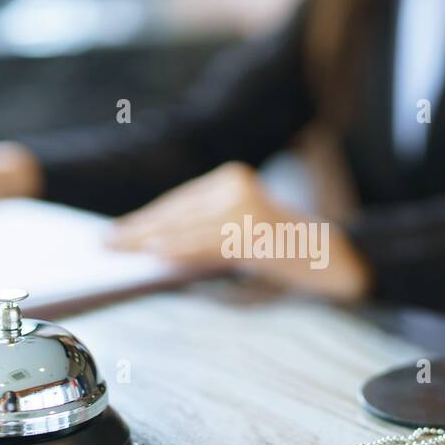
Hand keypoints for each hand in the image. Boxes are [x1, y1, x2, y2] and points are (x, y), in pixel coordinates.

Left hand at [107, 162, 371, 300]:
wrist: (339, 262)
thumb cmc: (287, 260)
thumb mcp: (238, 245)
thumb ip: (201, 243)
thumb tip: (154, 252)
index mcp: (232, 182)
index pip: (178, 204)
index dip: (143, 220)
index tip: (112, 235)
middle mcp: (237, 183)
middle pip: (176, 210)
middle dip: (138, 229)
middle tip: (105, 245)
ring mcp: (246, 201)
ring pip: (186, 224)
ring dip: (150, 238)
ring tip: (121, 250)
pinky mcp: (254, 224)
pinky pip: (208, 239)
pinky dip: (180, 246)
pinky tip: (155, 253)